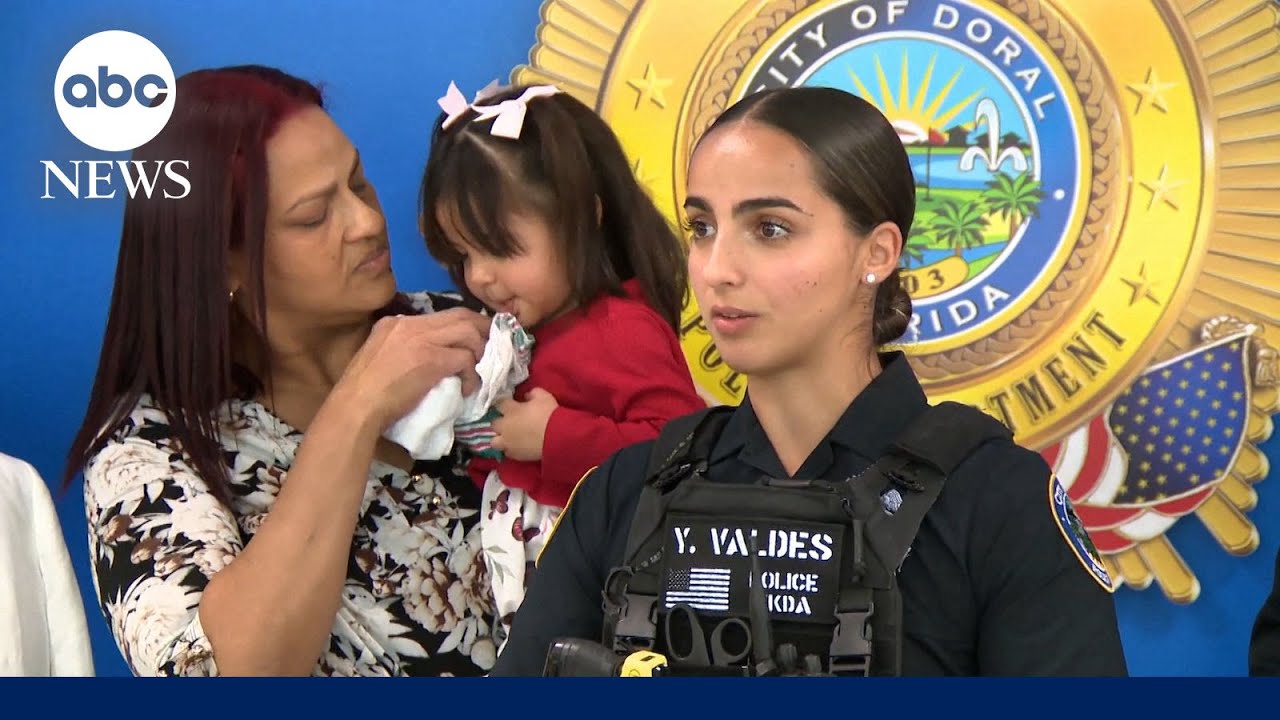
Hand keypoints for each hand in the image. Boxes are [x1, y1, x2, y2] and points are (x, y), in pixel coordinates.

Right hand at [335, 308, 490, 430]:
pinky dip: (472, 374)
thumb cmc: (365, 393)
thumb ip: (403, 348)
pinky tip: (466, 389)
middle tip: (492, 349)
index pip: (440, 315)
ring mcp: (421, 339)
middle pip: (460, 315)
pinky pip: (465, 358)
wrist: (356, 406)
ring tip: (479, 372)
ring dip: (479, 353)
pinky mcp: (431, 359)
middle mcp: (410, 324)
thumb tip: (431, 356)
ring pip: (468, 332)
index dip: (464, 325)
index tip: (475, 339)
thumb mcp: (381, 357)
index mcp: (396, 323)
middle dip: (482, 331)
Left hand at [491, 387, 558, 461]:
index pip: (499, 404)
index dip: (503, 404)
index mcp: (510, 410)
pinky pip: (507, 452)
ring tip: (509, 438)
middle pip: (494, 424)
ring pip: (494, 442)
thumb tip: (526, 396)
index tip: (509, 404)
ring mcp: (508, 442)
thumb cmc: (549, 414)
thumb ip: (532, 393)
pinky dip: (510, 449)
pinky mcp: (514, 455)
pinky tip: (518, 447)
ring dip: (500, 439)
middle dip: (500, 422)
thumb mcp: (543, 396)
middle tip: (510, 422)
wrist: (556, 437)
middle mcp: (505, 426)